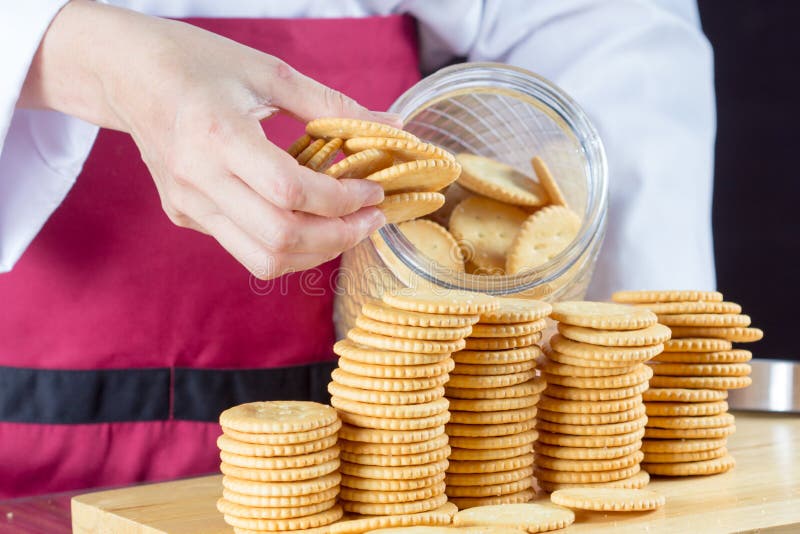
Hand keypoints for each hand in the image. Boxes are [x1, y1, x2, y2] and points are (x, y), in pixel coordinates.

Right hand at [20, 0, 391, 277]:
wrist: (126, 74)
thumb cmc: (195, 62)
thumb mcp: (267, 71)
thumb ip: (330, 105)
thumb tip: (389, 125)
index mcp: (216, 134)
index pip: (291, 193)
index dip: (342, 201)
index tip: (373, 192)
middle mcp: (197, 178)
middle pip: (280, 239)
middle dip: (338, 237)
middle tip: (370, 219)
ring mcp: (187, 204)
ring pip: (262, 258)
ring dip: (316, 252)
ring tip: (347, 227)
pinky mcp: (183, 215)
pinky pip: (244, 247)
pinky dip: (287, 244)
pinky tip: (307, 219)